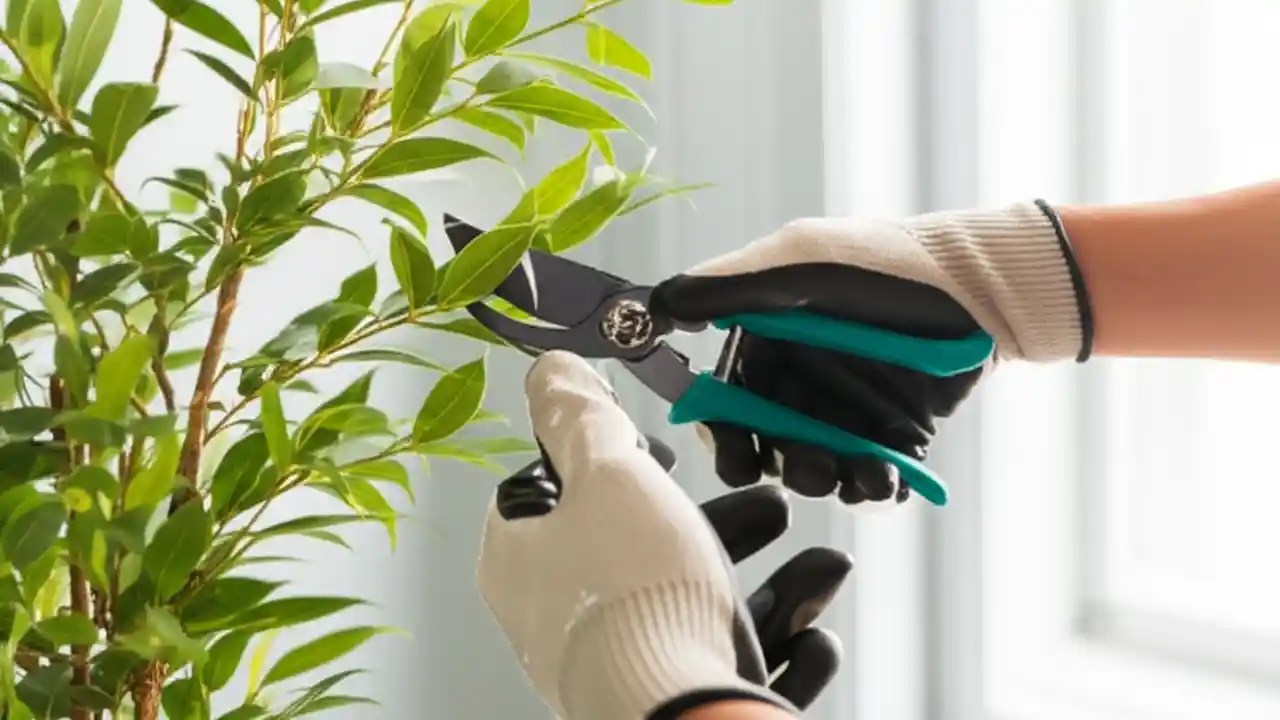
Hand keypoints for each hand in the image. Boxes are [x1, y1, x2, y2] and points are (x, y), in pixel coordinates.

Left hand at [477, 351, 851, 719]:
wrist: (677, 718)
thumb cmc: (634, 594)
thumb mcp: (609, 475)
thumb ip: (580, 417)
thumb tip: (549, 368)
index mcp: (526, 558)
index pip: (550, 492)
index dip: (606, 461)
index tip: (659, 451)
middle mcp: (562, 618)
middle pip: (643, 550)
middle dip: (725, 524)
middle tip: (769, 504)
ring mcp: (613, 666)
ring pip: (698, 611)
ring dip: (775, 588)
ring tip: (828, 566)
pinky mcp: (664, 704)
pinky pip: (725, 668)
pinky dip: (778, 648)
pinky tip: (816, 636)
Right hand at [650, 202, 1090, 505]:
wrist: (975, 282)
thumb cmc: (880, 263)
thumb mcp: (795, 263)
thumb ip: (723, 288)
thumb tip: (651, 306)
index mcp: (763, 347)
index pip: (724, 407)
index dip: (723, 437)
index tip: (736, 455)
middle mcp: (797, 387)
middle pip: (767, 450)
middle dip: (780, 467)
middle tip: (805, 467)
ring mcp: (844, 415)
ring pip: (816, 470)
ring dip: (826, 480)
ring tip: (851, 472)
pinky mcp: (891, 437)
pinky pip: (871, 478)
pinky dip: (874, 488)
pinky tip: (885, 479)